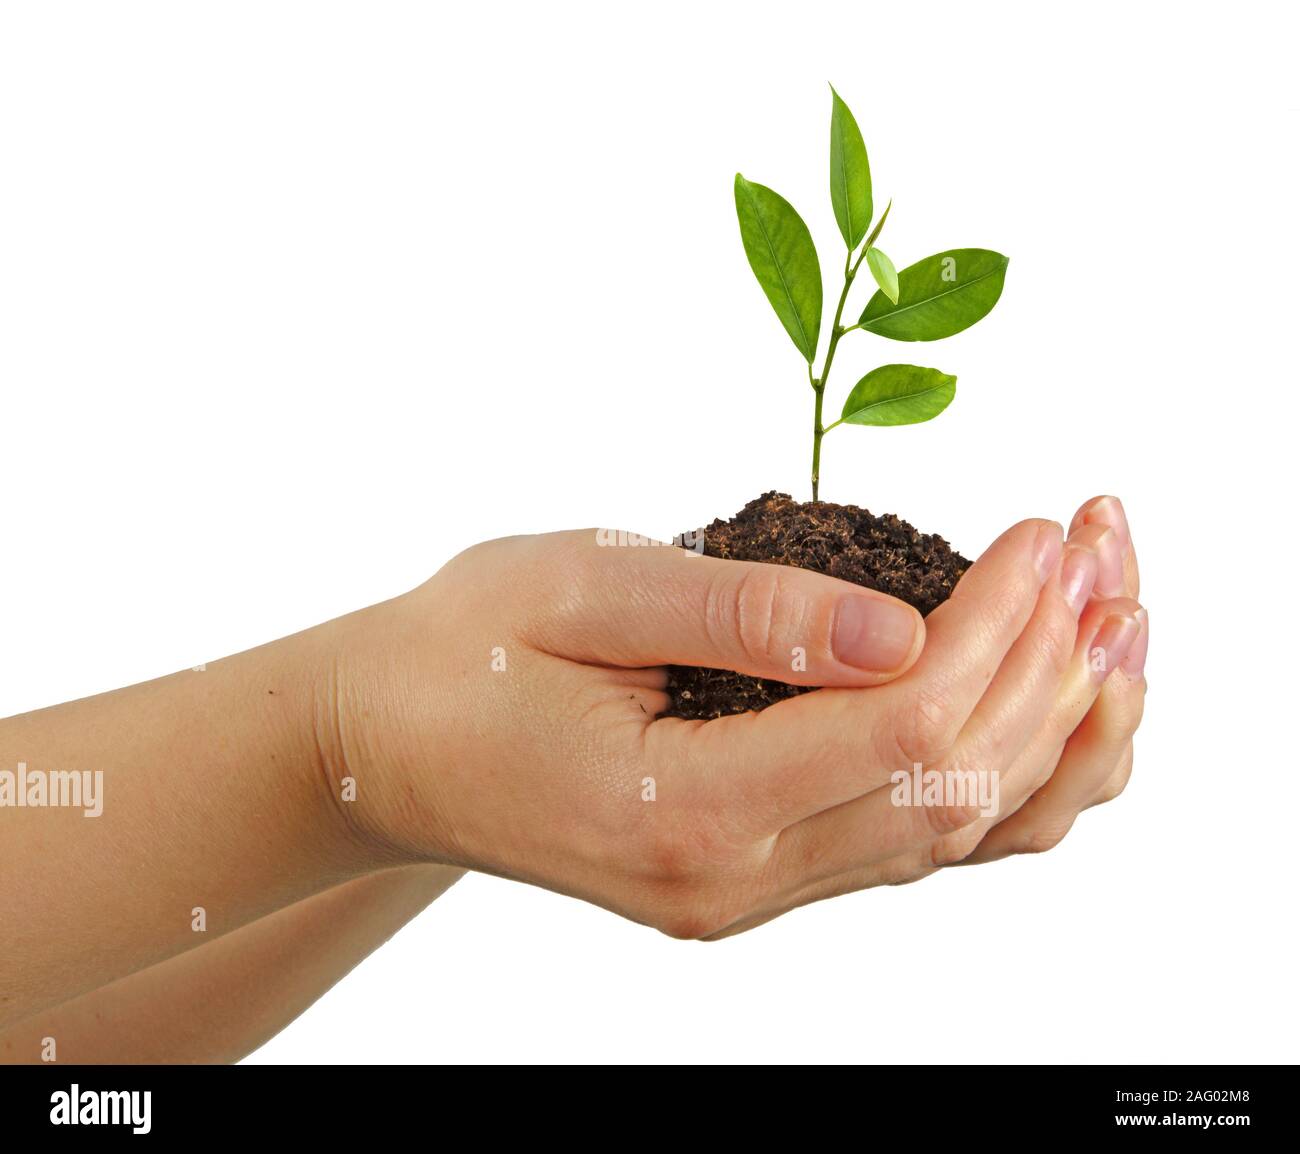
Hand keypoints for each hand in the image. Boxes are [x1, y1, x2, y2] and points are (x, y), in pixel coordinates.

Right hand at [315, 515, 1142, 938]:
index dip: (997, 627)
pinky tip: (1049, 702)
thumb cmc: (463, 653)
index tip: (1042, 530)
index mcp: (680, 812)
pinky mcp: (759, 874)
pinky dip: (1006, 774)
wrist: (387, 751)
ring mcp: (750, 893)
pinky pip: (920, 844)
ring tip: (1117, 620)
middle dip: (1051, 660)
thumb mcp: (578, 589)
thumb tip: (899, 629)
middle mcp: (732, 881)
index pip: (902, 732)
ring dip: (1054, 725)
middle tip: (1101, 548)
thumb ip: (738, 611)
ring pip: (960, 835)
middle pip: (954, 789)